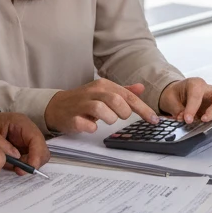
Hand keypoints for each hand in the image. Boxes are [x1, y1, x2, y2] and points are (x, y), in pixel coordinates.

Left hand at [0, 108, 49, 174]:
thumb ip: (3, 150)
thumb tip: (18, 165)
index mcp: (20, 123)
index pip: (36, 139)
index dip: (36, 154)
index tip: (30, 168)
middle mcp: (28, 131)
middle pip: (42, 150)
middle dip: (33, 162)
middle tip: (18, 170)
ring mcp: (27, 141)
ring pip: (38, 157)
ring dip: (28, 165)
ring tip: (14, 168)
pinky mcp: (24, 149)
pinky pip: (30, 160)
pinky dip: (24, 166)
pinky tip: (13, 167)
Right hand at [44, 80, 158, 134]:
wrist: (57, 106)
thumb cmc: (84, 101)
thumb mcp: (104, 93)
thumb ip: (123, 91)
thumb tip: (141, 88)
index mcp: (103, 85)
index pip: (127, 95)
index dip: (143, 108)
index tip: (154, 120)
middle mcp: (93, 92)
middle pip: (116, 100)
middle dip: (123, 112)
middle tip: (120, 117)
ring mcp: (81, 104)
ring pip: (101, 109)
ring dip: (109, 119)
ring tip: (106, 120)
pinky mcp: (72, 117)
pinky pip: (86, 123)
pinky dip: (92, 127)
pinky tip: (92, 125)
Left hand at [159, 78, 211, 123]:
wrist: (177, 92)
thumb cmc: (175, 94)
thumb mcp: (170, 100)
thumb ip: (177, 109)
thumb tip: (183, 118)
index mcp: (195, 84)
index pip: (197, 95)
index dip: (192, 108)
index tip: (187, 119)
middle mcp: (208, 88)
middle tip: (203, 120)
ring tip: (209, 122)